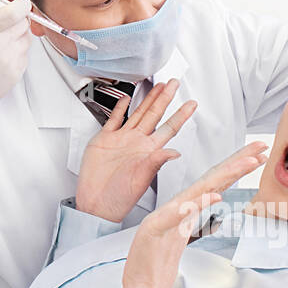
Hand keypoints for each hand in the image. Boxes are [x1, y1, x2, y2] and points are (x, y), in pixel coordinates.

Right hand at [0, 0, 33, 123]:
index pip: (15, 12)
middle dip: (16, 19)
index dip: (22, 3)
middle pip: (23, 23)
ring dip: (17, 35)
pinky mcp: (15, 75)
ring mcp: (7, 63)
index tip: (20, 0)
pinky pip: (25, 54)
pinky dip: (16, 51)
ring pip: (26, 38)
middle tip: (2, 23)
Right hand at [76, 79, 195, 222]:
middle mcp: (137, 143)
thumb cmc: (119, 198)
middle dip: (165, 98)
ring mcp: (121, 140)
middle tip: (174, 83)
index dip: (181, 115)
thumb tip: (174, 153)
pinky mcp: (104, 140)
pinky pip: (114, 120)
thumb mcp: (141, 180)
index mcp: (149, 151)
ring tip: (157, 85)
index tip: (192, 103)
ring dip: (147, 99)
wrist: (96, 203)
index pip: (169, 128)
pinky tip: (126, 100)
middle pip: (154, 114)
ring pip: (137, 113)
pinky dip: (120, 109)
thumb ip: (156, 162)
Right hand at [120, 142, 268, 287]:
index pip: (216, 181)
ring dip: (225, 174)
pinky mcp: (158, 228)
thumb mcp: (181, 232)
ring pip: (201, 190)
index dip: (236, 165)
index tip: (257, 154)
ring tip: (247, 162)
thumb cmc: (156, 259)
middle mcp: (179, 207)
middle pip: (212, 178)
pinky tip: (215, 195)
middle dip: (238, 160)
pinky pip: (181, 214)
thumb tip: (212, 199)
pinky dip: (199, 203)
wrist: (140, 283)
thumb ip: (194, 214)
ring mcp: (169, 216)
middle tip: (261, 145)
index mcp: (187, 207)